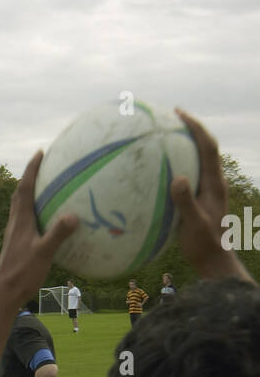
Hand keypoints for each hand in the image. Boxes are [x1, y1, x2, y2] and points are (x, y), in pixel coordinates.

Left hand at [0, 151, 79, 303]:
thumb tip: (73, 216)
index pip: (24, 189)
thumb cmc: (22, 273)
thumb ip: (57, 234)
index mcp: (20, 221)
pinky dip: (35, 211)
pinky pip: (26, 220)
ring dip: (30, 192)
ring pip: (21, 207)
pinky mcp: (16, 244)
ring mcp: (14, 234)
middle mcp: (15, 224)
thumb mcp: (43, 253)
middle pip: (20, 193)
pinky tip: (47, 218)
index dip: (31, 170)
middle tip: (42, 164)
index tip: (39, 153)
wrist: (4, 293)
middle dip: (30, 176)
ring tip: (44, 185)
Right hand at [171, 108, 236, 277]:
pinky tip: (160, 169)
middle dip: (191, 129)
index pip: (208, 147)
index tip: (179, 114)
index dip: (196, 128)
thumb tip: (177, 178)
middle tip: (172, 117)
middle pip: (206, 147)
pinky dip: (178, 163)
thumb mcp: (194, 224)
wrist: (214, 261)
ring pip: (199, 159)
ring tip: (166, 136)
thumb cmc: (204, 245)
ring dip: (186, 145)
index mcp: (215, 184)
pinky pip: (190, 173)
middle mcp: (214, 182)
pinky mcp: (201, 198)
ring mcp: (209, 190)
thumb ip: (186, 201)